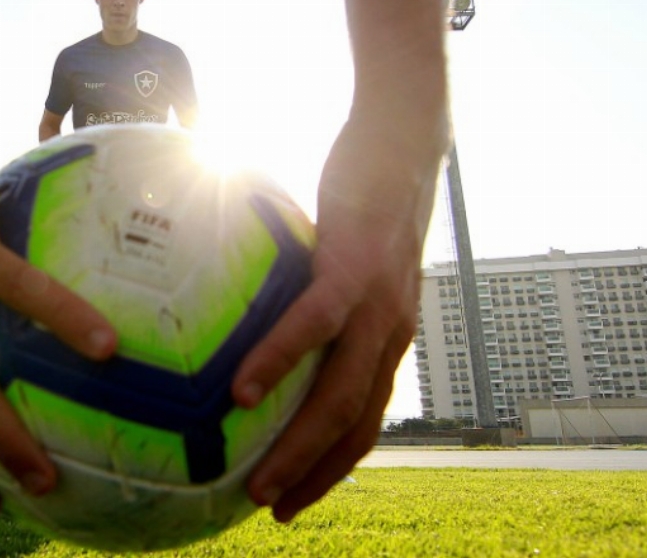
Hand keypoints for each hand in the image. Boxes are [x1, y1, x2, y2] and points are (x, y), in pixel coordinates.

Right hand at [232, 107, 445, 521]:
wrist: (405, 136)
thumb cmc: (363, 192)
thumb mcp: (336, 254)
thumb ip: (304, 289)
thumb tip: (245, 304)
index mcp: (388, 337)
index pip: (365, 421)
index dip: (331, 465)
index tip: (293, 497)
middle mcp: (392, 333)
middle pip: (356, 425)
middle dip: (315, 475)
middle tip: (271, 510)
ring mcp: (379, 303)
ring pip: (341, 393)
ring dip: (298, 444)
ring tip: (255, 481)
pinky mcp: (356, 267)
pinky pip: (315, 325)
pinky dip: (279, 362)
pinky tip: (240, 390)